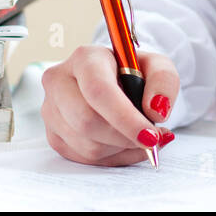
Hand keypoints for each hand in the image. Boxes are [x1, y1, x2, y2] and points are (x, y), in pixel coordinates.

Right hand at [41, 44, 178, 165]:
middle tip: (151, 138)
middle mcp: (59, 81)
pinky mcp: (53, 134)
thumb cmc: (134, 72)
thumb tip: (156, 111)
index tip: (150, 136)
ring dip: (121, 148)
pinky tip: (124, 142)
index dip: (125, 117)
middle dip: (125, 137)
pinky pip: (84, 158)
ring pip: (87, 145)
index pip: (98, 90)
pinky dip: (113, 157)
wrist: (114, 80)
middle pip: (87, 121)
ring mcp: (51, 110)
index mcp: (85, 58)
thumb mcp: (157, 66)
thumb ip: (164, 81)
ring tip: (138, 134)